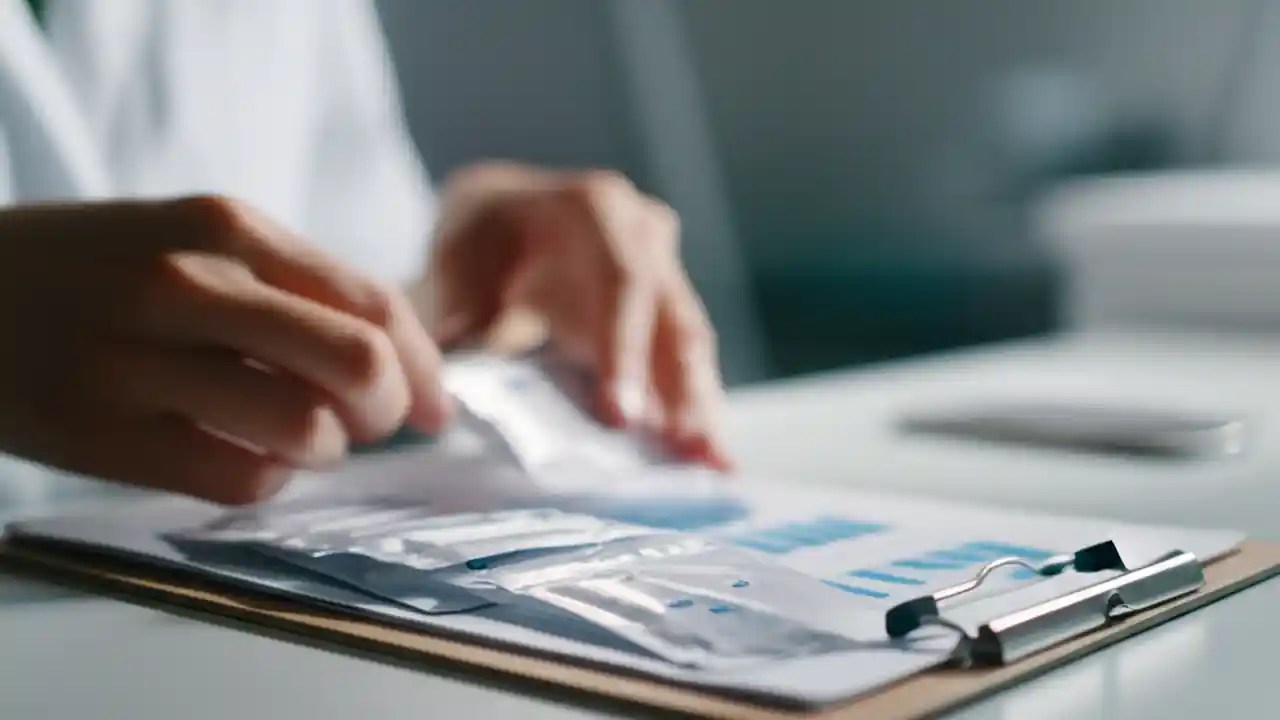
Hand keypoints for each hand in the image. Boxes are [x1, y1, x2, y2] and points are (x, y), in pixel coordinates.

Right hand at [0, 197, 450, 503]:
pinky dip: (267, 479)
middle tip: (370, 426)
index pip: (375, 303)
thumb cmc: (98, 271)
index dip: (425, 366)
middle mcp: (189, 284)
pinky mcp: (105, 436)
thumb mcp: (192, 238)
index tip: (436, 406)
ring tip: (298, 440)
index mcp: (226, 226)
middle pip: (359, 365)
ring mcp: (143, 362)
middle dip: (388, 410)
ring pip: (306, 431)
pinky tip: (242, 457)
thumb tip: (406, 367)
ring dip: (325, 450)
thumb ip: (294, 287)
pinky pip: (240, 480)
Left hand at [426, 163, 730, 469]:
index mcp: (599, 208)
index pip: (623, 281)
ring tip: (711, 465)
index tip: (619, 415)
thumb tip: (464, 354)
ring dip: (701, 410)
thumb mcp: (462, 257)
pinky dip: (696, 412)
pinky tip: (708, 460)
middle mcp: (646, 236)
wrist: (504, 221)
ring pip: (690, 350)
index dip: (626, 351)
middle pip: (674, 320)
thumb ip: (469, 306)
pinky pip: (687, 368)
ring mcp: (666, 275)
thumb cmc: (482, 238)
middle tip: (686, 451)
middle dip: (683, 392)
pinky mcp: (669, 317)